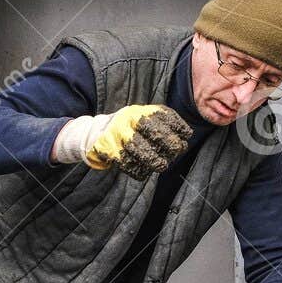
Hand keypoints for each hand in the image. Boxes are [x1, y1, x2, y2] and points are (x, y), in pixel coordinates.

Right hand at [50, 105, 192, 179]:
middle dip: (168, 142)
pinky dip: (139, 170)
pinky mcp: (110, 151)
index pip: (162, 115)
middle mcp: (127, 120)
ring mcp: (117, 135)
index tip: (186, 135)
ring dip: (154, 159)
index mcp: (138, 111)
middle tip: (176, 150)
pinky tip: (145, 171)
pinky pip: (128, 163)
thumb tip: (183, 141)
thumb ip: (161, 126)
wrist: (95, 133)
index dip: (177, 125)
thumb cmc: (128, 129)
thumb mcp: (142, 119)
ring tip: (162, 164)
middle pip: (152, 130)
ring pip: (140, 149)